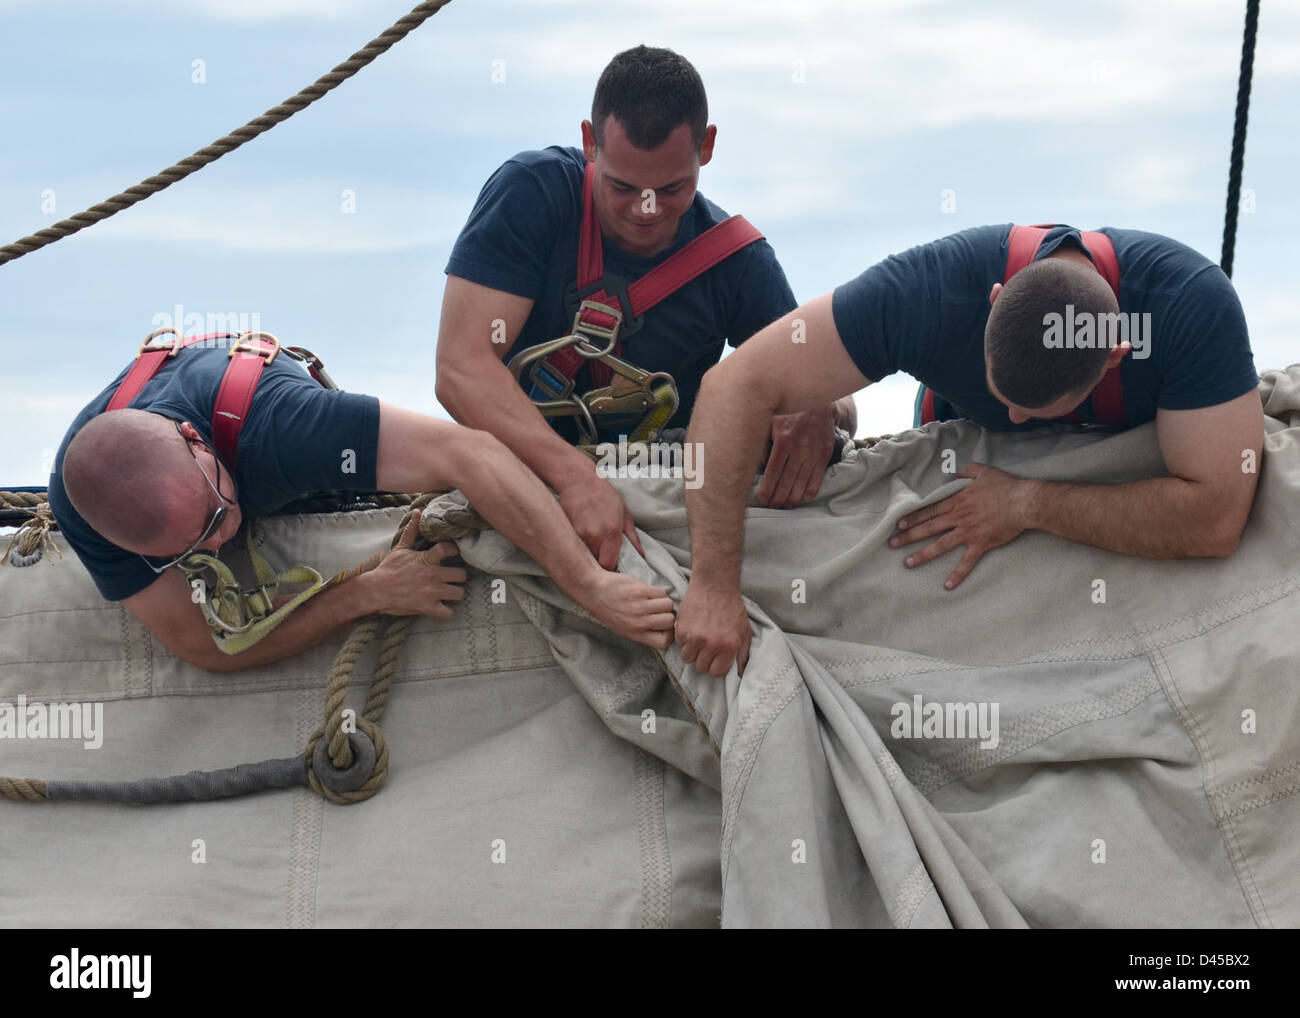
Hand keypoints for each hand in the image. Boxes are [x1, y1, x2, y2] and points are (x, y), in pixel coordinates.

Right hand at [366, 513, 467, 617]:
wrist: (375, 591)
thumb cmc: (388, 569)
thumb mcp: (401, 548)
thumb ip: (412, 531)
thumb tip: (418, 512)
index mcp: (426, 559)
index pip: (449, 549)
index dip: (455, 550)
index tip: (453, 553)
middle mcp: (432, 575)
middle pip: (462, 575)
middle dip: (459, 577)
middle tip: (453, 578)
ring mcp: (432, 592)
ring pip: (459, 594)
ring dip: (456, 594)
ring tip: (450, 592)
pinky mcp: (428, 608)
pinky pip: (449, 613)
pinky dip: (447, 611)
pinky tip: (442, 607)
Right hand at [558, 472, 645, 569]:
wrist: (580, 480)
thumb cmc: (605, 495)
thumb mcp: (625, 514)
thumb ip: (632, 538)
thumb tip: (641, 556)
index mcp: (612, 532)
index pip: (608, 564)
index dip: (609, 568)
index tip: (610, 566)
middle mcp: (595, 535)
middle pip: (594, 562)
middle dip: (597, 562)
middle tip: (600, 555)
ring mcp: (578, 533)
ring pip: (582, 555)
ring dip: (587, 554)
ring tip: (590, 543)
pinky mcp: (567, 530)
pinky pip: (573, 545)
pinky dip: (577, 545)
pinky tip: (581, 535)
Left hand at [579, 571, 676, 649]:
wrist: (594, 591)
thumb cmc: (607, 611)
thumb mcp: (622, 629)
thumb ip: (641, 633)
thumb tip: (663, 633)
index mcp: (634, 634)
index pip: (663, 642)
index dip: (668, 634)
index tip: (664, 627)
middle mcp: (638, 622)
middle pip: (669, 621)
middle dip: (668, 615)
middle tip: (659, 611)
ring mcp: (639, 606)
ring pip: (668, 604)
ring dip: (664, 601)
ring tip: (654, 600)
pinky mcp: (640, 590)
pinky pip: (661, 592)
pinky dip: (658, 592)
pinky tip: (649, 592)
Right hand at [675, 579, 751, 676]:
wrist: (715, 584)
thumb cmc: (731, 606)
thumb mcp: (744, 630)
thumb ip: (743, 653)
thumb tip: (741, 673)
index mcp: (729, 646)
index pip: (716, 672)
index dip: (716, 666)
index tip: (715, 658)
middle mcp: (711, 644)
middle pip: (701, 667)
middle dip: (704, 659)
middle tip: (706, 646)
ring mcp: (695, 637)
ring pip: (687, 658)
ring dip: (692, 650)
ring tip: (698, 638)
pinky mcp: (682, 629)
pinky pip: (679, 645)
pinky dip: (683, 639)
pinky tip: (691, 628)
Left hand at [757, 407, 836, 507]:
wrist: (815, 400)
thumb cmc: (788, 412)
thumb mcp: (770, 423)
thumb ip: (763, 444)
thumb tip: (758, 467)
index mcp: (783, 440)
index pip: (773, 472)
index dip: (767, 489)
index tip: (763, 499)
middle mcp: (799, 448)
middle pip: (787, 481)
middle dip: (779, 498)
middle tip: (773, 507)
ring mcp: (814, 452)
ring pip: (802, 482)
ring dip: (793, 498)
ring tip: (785, 506)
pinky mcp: (825, 453)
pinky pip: (817, 477)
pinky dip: (810, 490)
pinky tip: (803, 498)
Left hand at [890, 464, 1031, 589]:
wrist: (1024, 502)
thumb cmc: (1006, 486)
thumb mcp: (984, 472)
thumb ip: (968, 471)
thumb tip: (956, 471)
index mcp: (958, 502)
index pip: (930, 511)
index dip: (914, 517)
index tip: (899, 524)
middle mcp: (958, 518)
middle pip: (928, 527)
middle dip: (909, 536)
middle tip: (892, 543)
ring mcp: (968, 532)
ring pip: (940, 545)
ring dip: (922, 555)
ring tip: (907, 563)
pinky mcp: (981, 544)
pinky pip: (966, 562)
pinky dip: (957, 574)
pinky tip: (947, 585)